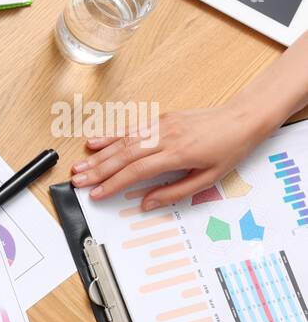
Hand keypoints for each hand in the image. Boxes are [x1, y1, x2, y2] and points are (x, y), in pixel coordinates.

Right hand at [70, 103, 269, 208]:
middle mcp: (165, 137)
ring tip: (80, 167)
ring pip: (123, 142)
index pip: (136, 171)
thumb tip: (149, 203)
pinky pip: (131, 128)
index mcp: (178, 154)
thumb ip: (176, 192)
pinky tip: (95, 143)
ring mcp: (161, 126)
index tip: (96, 194)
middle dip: (97, 170)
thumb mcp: (209, 179)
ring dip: (99, 156)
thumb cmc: (230, 148)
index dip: (113, 184)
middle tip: (78, 181)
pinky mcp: (161, 119)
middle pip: (123, 156)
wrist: (243, 118)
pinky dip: (111, 136)